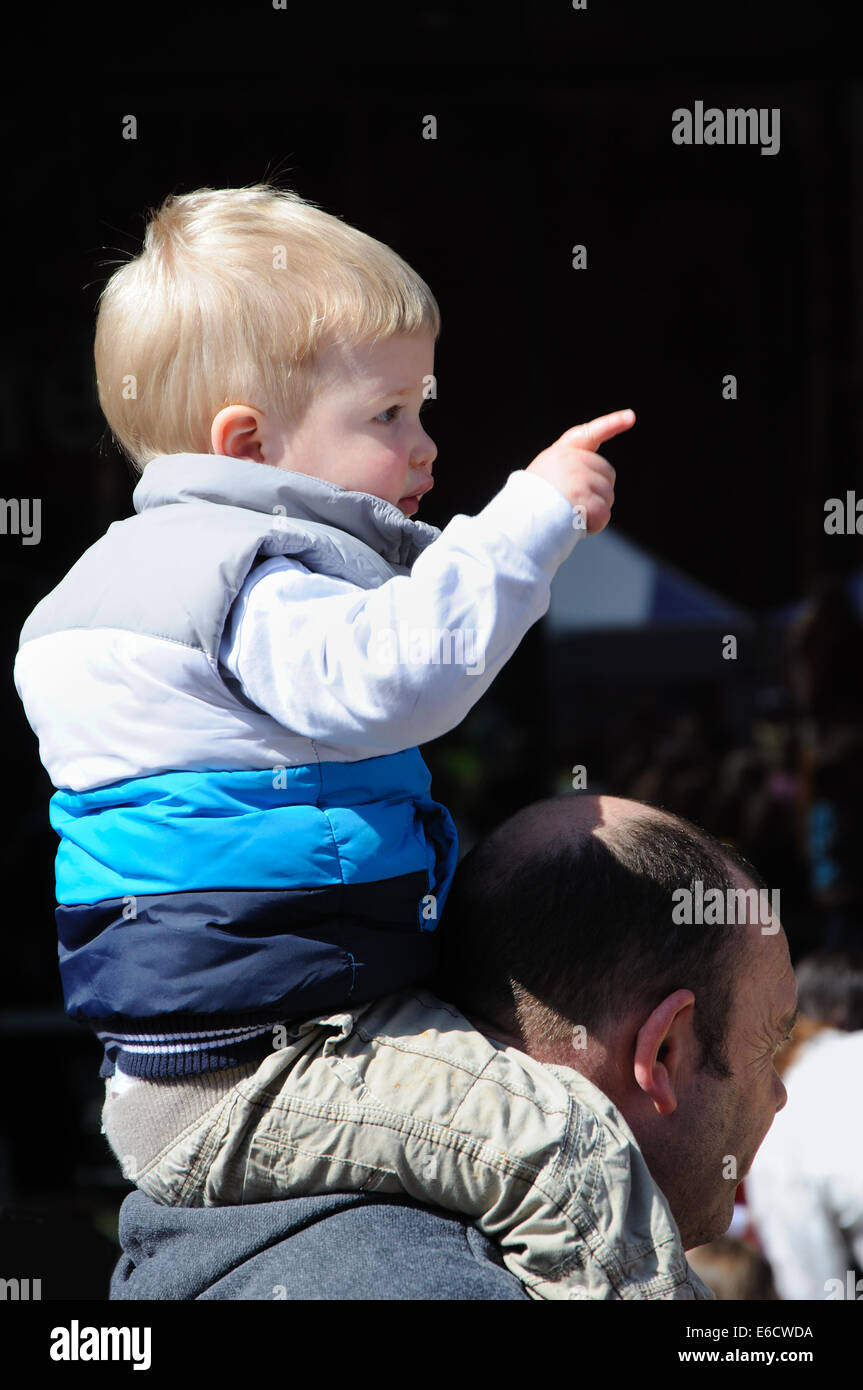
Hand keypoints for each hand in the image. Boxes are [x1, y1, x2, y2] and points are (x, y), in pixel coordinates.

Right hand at [526, 408, 634, 533]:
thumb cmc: (527, 506)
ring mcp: (579, 477)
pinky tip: (576, 525)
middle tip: (575, 506)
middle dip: (599, 493)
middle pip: (607, 474)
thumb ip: (568, 473)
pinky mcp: (584, 496)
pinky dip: (594, 525)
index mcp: (559, 454)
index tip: (630, 417)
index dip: (612, 424)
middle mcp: (571, 460)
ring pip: (608, 497)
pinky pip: (603, 515)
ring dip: (595, 511)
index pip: (589, 433)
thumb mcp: (544, 478)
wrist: (516, 521)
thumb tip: (595, 488)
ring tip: (569, 516)